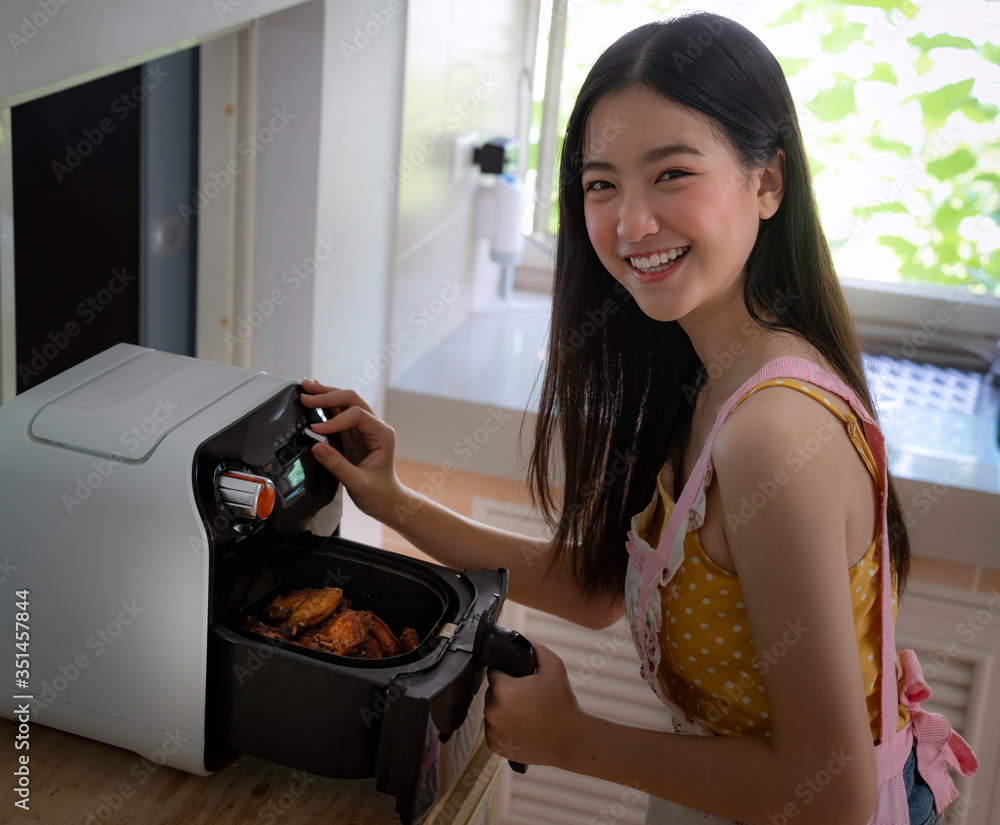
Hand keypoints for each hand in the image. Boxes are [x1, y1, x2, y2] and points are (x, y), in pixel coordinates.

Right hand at [300, 380, 405, 523]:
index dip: (335, 420)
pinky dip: (325, 405)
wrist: (385, 500)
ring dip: (325, 395)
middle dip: (328, 396)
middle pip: (352, 400)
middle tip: (306, 396)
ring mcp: (363, 428)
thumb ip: (337, 465)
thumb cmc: (378, 493)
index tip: (316, 430)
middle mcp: (375, 427)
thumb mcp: (358, 483)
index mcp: (382, 435)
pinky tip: (315, 396)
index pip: (357, 415)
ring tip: (306, 388)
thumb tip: (316, 446)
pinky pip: (339, 413)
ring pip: (344, 402)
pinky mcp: (353, 434)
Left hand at [485, 643, 583, 769]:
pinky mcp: (495, 746)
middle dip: (506, 691)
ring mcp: (492, 730)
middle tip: (527, 696)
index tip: (519, 678)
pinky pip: (494, 730)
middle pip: (492, 692)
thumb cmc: (563, 703)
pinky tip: (521, 726)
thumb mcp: (554, 666)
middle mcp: (492, 711)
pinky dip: (504, 727)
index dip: (506, 671)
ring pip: (493, 711)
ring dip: (504, 709)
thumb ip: (536, 647)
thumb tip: (522, 640)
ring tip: (526, 712)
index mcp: (502, 690)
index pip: (493, 671)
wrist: (571, 740)